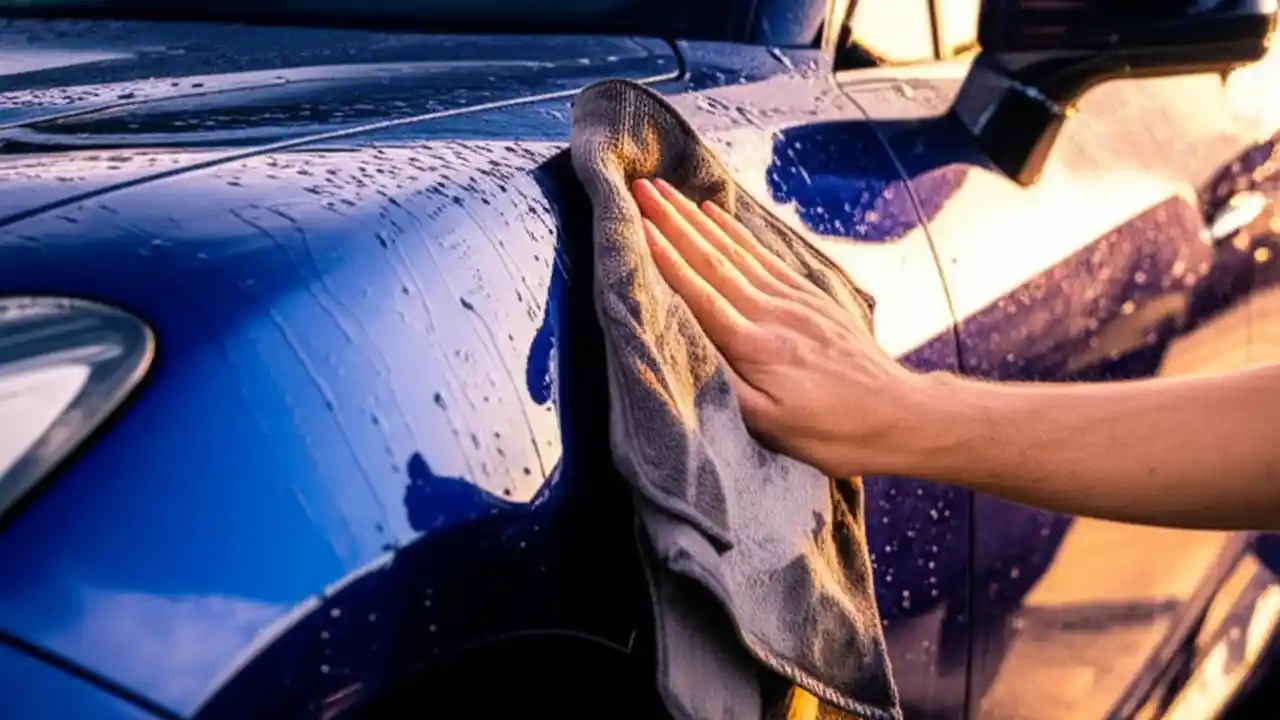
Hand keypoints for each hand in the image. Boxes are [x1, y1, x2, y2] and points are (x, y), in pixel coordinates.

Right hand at [632, 178, 937, 477]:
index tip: (637, 226)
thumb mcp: (772, 427)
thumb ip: (726, 388)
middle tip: (641, 188)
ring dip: (695, 218)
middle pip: (711, 259)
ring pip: (734, 249)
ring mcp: (791, 300)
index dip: (665, 259)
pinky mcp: (809, 297)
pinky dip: (735, 230)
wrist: (897, 414)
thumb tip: (685, 352)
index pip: (699, 293)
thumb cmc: (831, 432)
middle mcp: (770, 313)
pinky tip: (715, 212)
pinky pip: (763, 255)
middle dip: (672, 222)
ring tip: (666, 190)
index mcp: (755, 347)